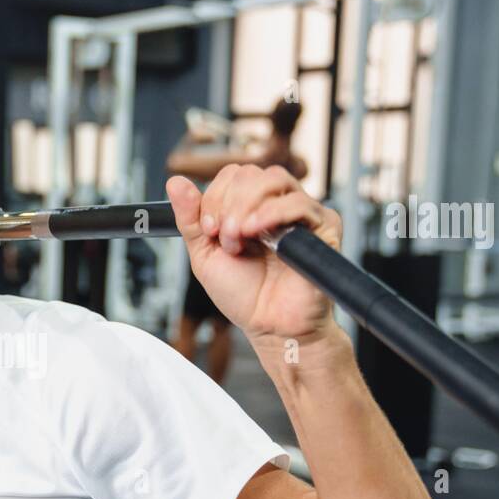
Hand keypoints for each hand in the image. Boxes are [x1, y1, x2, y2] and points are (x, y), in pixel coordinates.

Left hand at [167, 164, 342, 348]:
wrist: (270, 326)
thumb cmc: (244, 296)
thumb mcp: (205, 255)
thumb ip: (190, 219)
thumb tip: (175, 182)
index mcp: (249, 210)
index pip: (233, 175)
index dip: (215, 196)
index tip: (209, 229)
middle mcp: (275, 206)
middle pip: (251, 173)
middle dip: (229, 204)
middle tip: (225, 237)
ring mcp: (300, 214)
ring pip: (273, 179)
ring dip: (246, 206)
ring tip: (240, 238)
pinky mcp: (322, 227)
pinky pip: (299, 202)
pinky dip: (272, 213)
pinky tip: (258, 232)